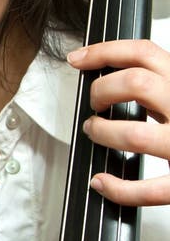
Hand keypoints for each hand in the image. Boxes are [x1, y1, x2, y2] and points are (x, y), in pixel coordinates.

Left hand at [67, 39, 169, 205]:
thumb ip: (162, 84)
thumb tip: (114, 75)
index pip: (144, 53)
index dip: (104, 52)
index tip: (79, 59)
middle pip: (136, 84)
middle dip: (102, 91)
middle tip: (95, 103)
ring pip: (136, 135)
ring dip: (104, 133)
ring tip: (96, 132)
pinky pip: (151, 188)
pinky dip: (119, 188)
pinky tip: (103, 182)